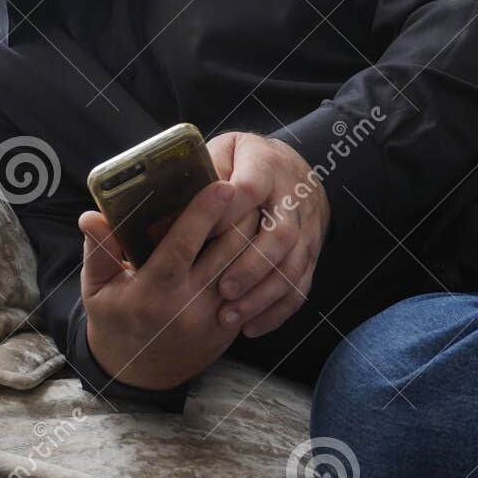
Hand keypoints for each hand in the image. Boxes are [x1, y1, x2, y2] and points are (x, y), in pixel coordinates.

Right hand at [80, 180, 254, 390]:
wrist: (141, 373)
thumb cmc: (115, 319)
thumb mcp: (97, 288)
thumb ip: (98, 250)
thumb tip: (90, 215)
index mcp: (151, 293)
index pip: (183, 247)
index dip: (204, 214)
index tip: (222, 185)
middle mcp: (186, 307)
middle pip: (226, 253)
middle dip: (241, 217)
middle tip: (250, 185)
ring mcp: (212, 320)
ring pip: (246, 269)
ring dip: (255, 236)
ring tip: (258, 205)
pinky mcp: (229, 328)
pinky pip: (251, 289)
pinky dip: (257, 262)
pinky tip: (259, 238)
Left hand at [207, 132, 328, 337]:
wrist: (292, 169)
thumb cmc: (242, 162)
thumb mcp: (222, 151)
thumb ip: (201, 170)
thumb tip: (165, 197)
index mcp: (265, 163)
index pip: (250, 189)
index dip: (226, 214)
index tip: (202, 237)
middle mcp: (292, 194)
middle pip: (281, 233)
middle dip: (251, 265)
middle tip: (223, 289)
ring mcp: (307, 225)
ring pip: (293, 264)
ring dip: (263, 294)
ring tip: (231, 316)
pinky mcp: (312, 251)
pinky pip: (301, 285)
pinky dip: (278, 310)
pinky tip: (252, 327)